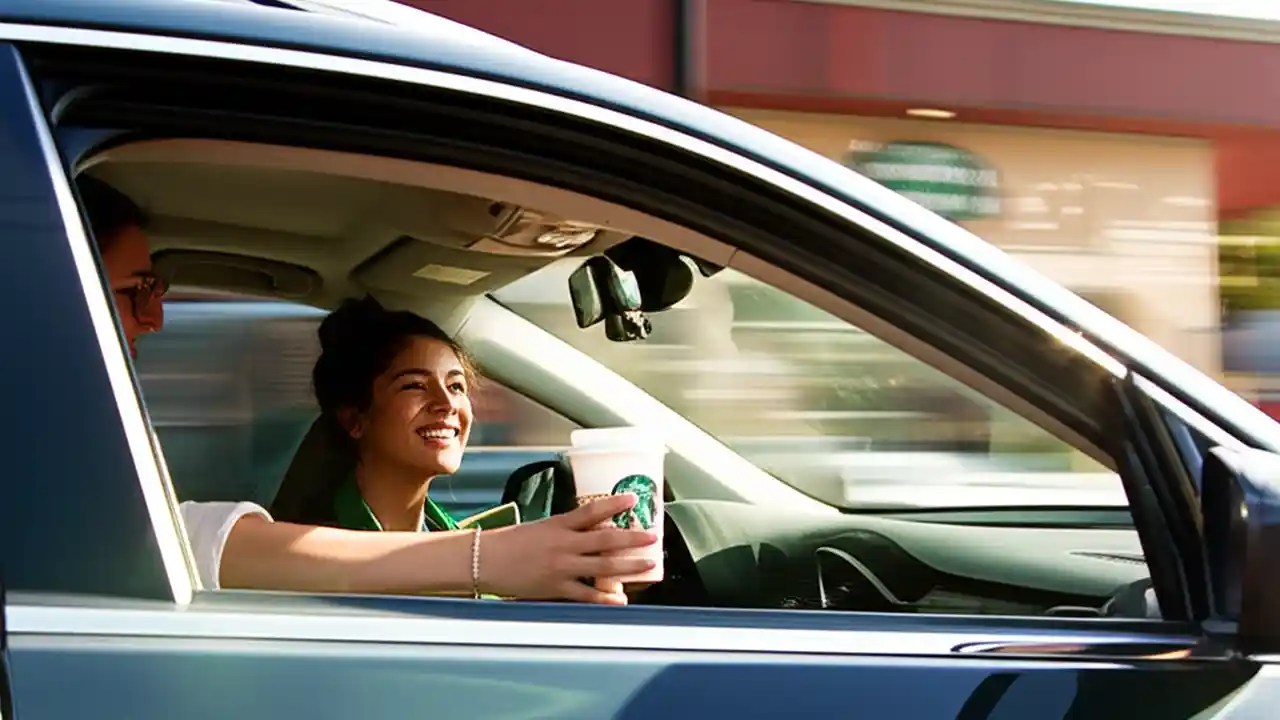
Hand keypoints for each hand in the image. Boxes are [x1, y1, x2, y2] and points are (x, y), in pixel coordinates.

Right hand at [480, 493, 656, 604]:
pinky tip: (621, 599)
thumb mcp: (541, 527)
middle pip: (605, 539)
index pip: (592, 511)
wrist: (486, 560)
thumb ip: (566, 529)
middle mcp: (564, 544)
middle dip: (632, 538)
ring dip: (628, 565)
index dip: (614, 504)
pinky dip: (605, 597)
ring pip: (602, 566)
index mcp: (559, 525)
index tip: (633, 499)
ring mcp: (562, 567)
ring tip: (648, 564)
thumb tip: (593, 527)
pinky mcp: (556, 588)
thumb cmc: (512, 542)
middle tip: (653, 536)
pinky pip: (586, 594)